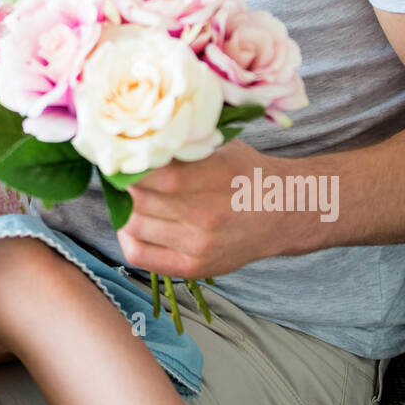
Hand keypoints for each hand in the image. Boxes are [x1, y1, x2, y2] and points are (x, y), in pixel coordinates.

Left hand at [116, 139, 289, 278]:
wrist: (282, 213)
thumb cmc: (245, 172)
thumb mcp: (222, 145)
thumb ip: (184, 141)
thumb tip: (137, 136)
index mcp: (217, 176)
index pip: (154, 173)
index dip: (130, 164)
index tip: (124, 155)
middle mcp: (208, 214)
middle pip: (139, 199)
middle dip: (124, 184)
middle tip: (121, 172)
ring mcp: (200, 245)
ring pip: (134, 225)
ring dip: (125, 208)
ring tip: (129, 195)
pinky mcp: (194, 268)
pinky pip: (139, 255)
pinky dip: (127, 237)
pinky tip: (133, 221)